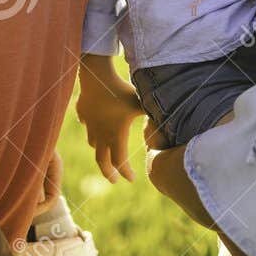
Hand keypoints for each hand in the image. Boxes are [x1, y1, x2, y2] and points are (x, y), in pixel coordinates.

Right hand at [77, 54, 142, 181]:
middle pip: (101, 161)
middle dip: (108, 173)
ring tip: (105, 151)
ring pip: (93, 143)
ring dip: (100, 150)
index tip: (131, 179)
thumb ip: (154, 115)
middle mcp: (101, 134)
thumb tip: (171, 124)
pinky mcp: (83, 112)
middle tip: (113, 180)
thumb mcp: (141, 104)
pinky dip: (91, 128)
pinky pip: (86, 124)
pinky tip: (94, 124)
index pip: (119, 162)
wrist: (97, 76)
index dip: (125, 173)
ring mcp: (90, 124)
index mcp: (116, 136)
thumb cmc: (121, 91)